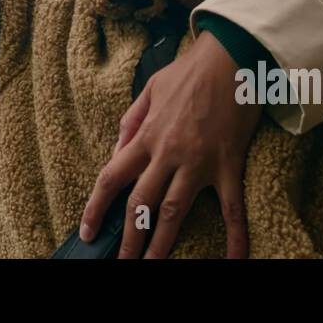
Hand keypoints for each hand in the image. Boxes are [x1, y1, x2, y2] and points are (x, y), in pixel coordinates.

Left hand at [78, 32, 261, 257]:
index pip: (112, 177)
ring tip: (152, 266)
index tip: (87, 231)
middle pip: (141, 205)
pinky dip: (235, 237)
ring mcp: (199, 162)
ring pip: (175, 212)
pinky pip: (232, 208)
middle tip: (122, 263)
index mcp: (146, 135)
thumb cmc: (191, 71)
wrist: (231, 56)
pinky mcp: (228, 165)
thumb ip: (131, 121)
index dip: (95, 207)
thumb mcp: (150, 89)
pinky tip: (234, 260)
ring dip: (162, 245)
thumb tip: (116, 151)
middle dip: (129, 239)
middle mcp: (168, 153)